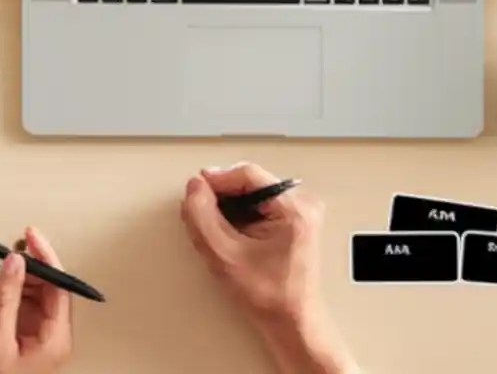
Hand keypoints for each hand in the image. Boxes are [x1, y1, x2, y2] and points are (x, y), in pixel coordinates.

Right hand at [0, 227, 71, 373]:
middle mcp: (55, 336)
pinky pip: (27, 306)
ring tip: (7, 263)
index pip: (60, 286)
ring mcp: (43, 337)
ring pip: (40, 295)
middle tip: (17, 245)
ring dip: (24, 277)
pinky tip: (5, 286)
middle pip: (52, 288)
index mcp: (57, 337)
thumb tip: (13, 262)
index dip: (47, 258)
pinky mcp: (29, 338)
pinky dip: (16, 292)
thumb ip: (5, 297)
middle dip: (35, 265)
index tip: (33, 237)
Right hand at [181, 164, 356, 373]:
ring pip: (251, 194)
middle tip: (200, 212)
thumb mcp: (225, 256)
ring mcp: (298, 213)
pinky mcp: (292, 222)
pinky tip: (231, 236)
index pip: (247, 174)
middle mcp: (301, 205)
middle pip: (249, 181)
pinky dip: (239, 216)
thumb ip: (203, 217)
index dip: (216, 179)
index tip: (195, 189)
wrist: (292, 322)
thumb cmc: (271, 297)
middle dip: (220, 196)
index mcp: (294, 208)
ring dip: (228, 207)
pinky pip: (258, 206)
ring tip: (217, 231)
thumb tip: (194, 189)